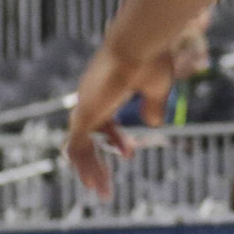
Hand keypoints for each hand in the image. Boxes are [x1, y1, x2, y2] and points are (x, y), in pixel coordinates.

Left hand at [65, 41, 172, 197]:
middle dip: (96, 161)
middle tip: (104, 185)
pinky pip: (77, 147)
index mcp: (105, 90)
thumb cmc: (151, 57)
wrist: (139, 42)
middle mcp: (90, 99)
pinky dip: (85, 166)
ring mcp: (85, 106)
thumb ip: (153, 106)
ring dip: (90, 170)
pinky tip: (95, 183)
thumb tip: (153, 124)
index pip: (101, 121)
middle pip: (86, 137)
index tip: (128, 153)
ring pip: (79, 147)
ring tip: (102, 192)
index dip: (114, 139)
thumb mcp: (156, 87)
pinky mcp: (84, 114)